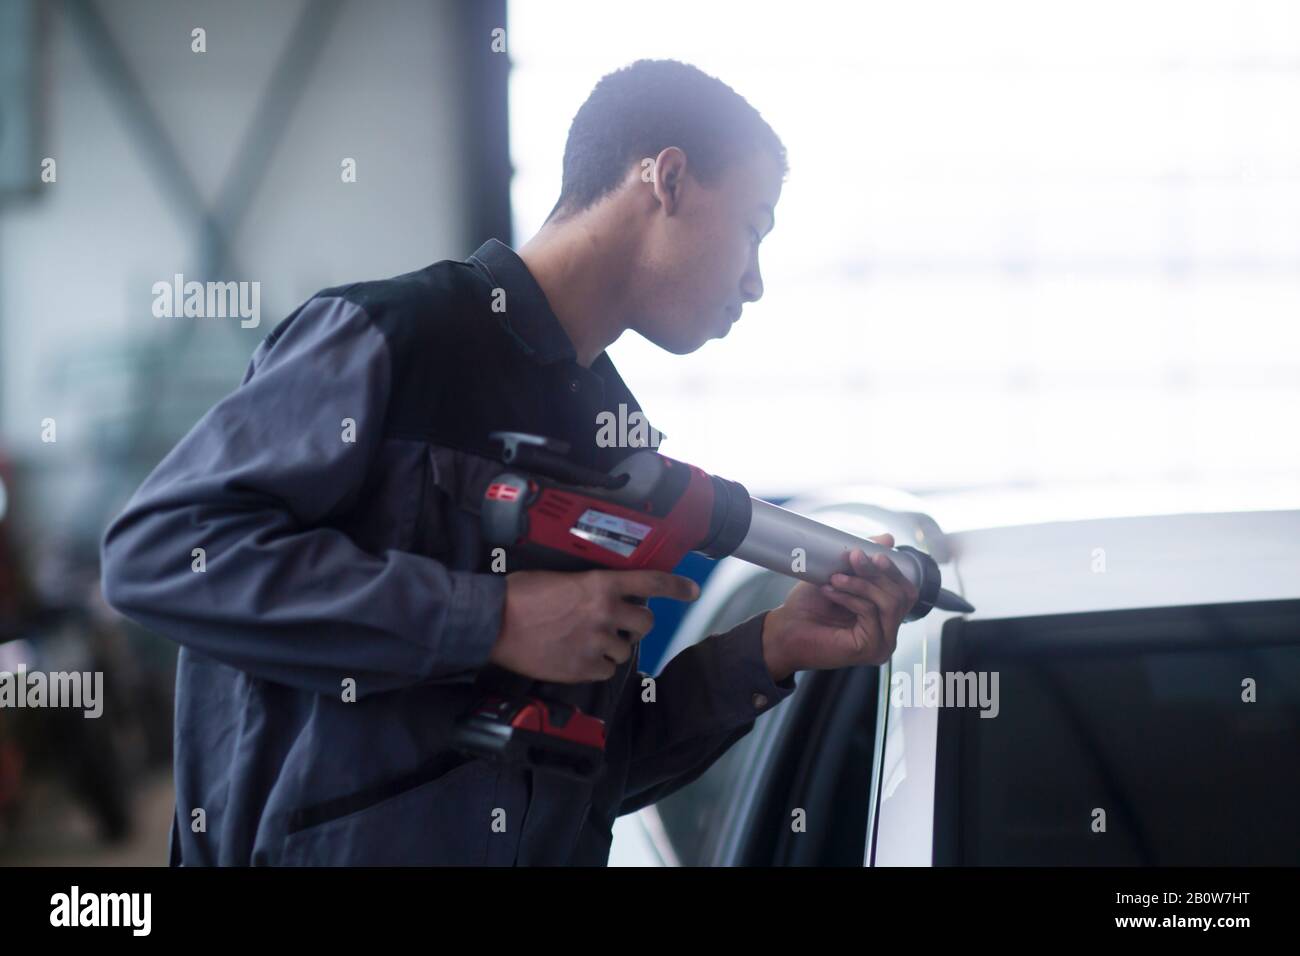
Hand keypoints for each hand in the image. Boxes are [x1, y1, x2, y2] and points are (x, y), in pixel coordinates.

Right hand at [489, 568, 699, 682]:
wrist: (495, 622)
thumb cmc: (520, 595)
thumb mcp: (561, 578)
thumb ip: (589, 587)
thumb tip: (602, 595)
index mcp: (600, 585)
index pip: (650, 582)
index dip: (676, 586)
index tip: (691, 590)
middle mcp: (605, 613)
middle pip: (646, 622)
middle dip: (636, 625)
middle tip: (621, 626)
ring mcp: (596, 643)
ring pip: (626, 650)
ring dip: (614, 647)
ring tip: (589, 643)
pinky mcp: (583, 668)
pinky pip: (607, 671)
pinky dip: (599, 667)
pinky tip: (580, 658)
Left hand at [761, 533, 920, 680]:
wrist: (784, 630)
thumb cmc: (808, 607)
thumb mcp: (839, 575)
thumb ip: (863, 560)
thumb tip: (888, 539)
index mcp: (884, 617)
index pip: (906, 590)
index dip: (894, 570)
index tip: (876, 552)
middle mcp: (888, 632)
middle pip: (902, 595)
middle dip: (879, 572)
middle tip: (855, 557)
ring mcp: (882, 643)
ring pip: (888, 603)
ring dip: (861, 584)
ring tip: (836, 576)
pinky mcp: (871, 649)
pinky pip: (870, 613)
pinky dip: (850, 597)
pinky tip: (831, 591)